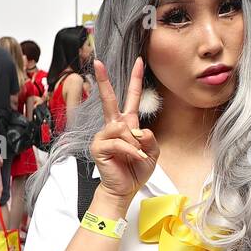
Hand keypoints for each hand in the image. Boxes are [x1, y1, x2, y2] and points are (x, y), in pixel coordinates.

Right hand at [90, 58, 158, 201]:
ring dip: (135, 143)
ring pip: (123, 128)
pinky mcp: (99, 146)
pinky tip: (135, 158)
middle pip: (109, 100)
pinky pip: (120, 143)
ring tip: (137, 155)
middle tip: (98, 63)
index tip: (139, 61)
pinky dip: (132, 151)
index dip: (135, 80)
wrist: (123, 189)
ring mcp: (103, 135)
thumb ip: (150, 139)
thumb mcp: (152, 153)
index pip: (130, 98)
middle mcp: (113, 127)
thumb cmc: (135, 169)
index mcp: (127, 124)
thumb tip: (139, 131)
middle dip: (104, 81)